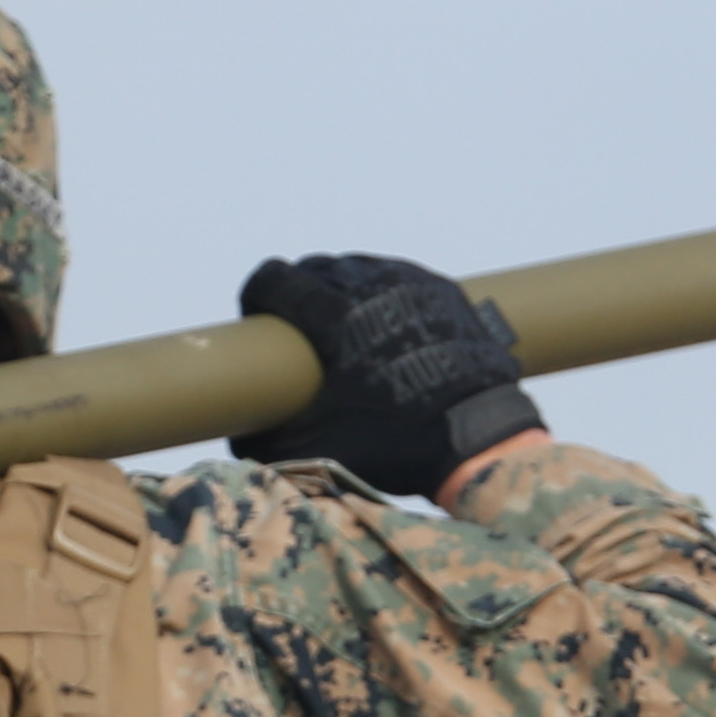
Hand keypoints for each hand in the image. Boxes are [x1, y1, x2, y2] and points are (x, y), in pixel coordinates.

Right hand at [235, 253, 546, 500]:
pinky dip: (379, 293)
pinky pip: (395, 276)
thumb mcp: (319, 449)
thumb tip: (239, 434)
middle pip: (315, 268)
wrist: (476, 435)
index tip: (257, 316)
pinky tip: (379, 323)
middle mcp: (370, 287)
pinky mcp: (439, 288)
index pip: (276, 278)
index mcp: (335, 317)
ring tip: (337, 324)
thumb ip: (267, 441)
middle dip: (296, 292)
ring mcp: (409, 282)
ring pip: (356, 267)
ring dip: (337, 287)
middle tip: (296, 328)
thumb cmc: (395, 442)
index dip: (257, 294)